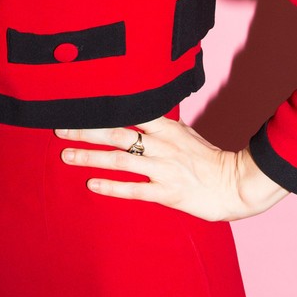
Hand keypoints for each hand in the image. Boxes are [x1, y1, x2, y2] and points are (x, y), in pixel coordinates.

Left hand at [55, 116, 288, 221]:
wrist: (236, 184)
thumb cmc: (208, 159)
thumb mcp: (184, 134)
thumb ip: (159, 127)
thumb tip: (137, 115)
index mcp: (167, 128)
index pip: (129, 111)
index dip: (103, 108)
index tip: (79, 103)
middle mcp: (162, 145)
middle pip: (116, 133)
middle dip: (86, 130)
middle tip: (60, 128)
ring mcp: (164, 169)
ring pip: (120, 160)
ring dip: (90, 157)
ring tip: (66, 155)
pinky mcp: (167, 193)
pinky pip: (134, 189)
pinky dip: (111, 186)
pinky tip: (91, 184)